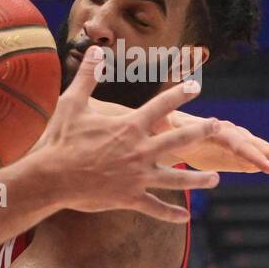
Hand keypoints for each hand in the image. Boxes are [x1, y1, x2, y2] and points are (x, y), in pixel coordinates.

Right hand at [31, 45, 219, 221]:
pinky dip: (170, 214)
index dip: (179, 94)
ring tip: (216, 180)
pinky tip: (185, 217)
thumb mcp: (72, 104)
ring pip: (177, 179)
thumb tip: (97, 51)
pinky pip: (155, 207)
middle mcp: (140, 151)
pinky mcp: (129, 197)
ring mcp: (137, 176)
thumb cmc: (60, 140)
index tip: (194, 86)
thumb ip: (88, 77)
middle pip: (180, 140)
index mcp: (129, 127)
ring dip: (199, 180)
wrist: (50, 178)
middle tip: (218, 126)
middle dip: (202, 132)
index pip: (161, 106)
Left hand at [156, 112, 268, 185]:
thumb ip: (165, 123)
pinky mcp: (250, 158)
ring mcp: (247, 147)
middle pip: (266, 150)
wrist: (172, 133)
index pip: (238, 143)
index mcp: (219, 131)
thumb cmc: (166, 129)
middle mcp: (238, 137)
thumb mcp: (163, 126)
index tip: (265, 167)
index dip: (251, 154)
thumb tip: (160, 119)